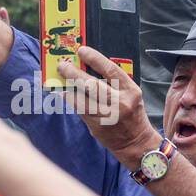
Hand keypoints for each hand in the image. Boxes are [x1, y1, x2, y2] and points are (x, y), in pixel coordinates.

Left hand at [57, 48, 159, 168]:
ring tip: (60, 78)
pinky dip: (69, 100)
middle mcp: (119, 103)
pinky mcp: (97, 126)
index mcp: (130, 91)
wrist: (136, 144)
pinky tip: (63, 94)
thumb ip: (114, 82)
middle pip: (92, 84)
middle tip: (63, 65)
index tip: (81, 51)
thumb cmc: (132, 114)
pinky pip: (79, 110)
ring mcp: (107, 116)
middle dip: (74, 73)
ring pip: (82, 98)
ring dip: (68, 87)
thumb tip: (88, 67)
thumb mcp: (130, 95)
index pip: (110, 70)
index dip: (94, 58)